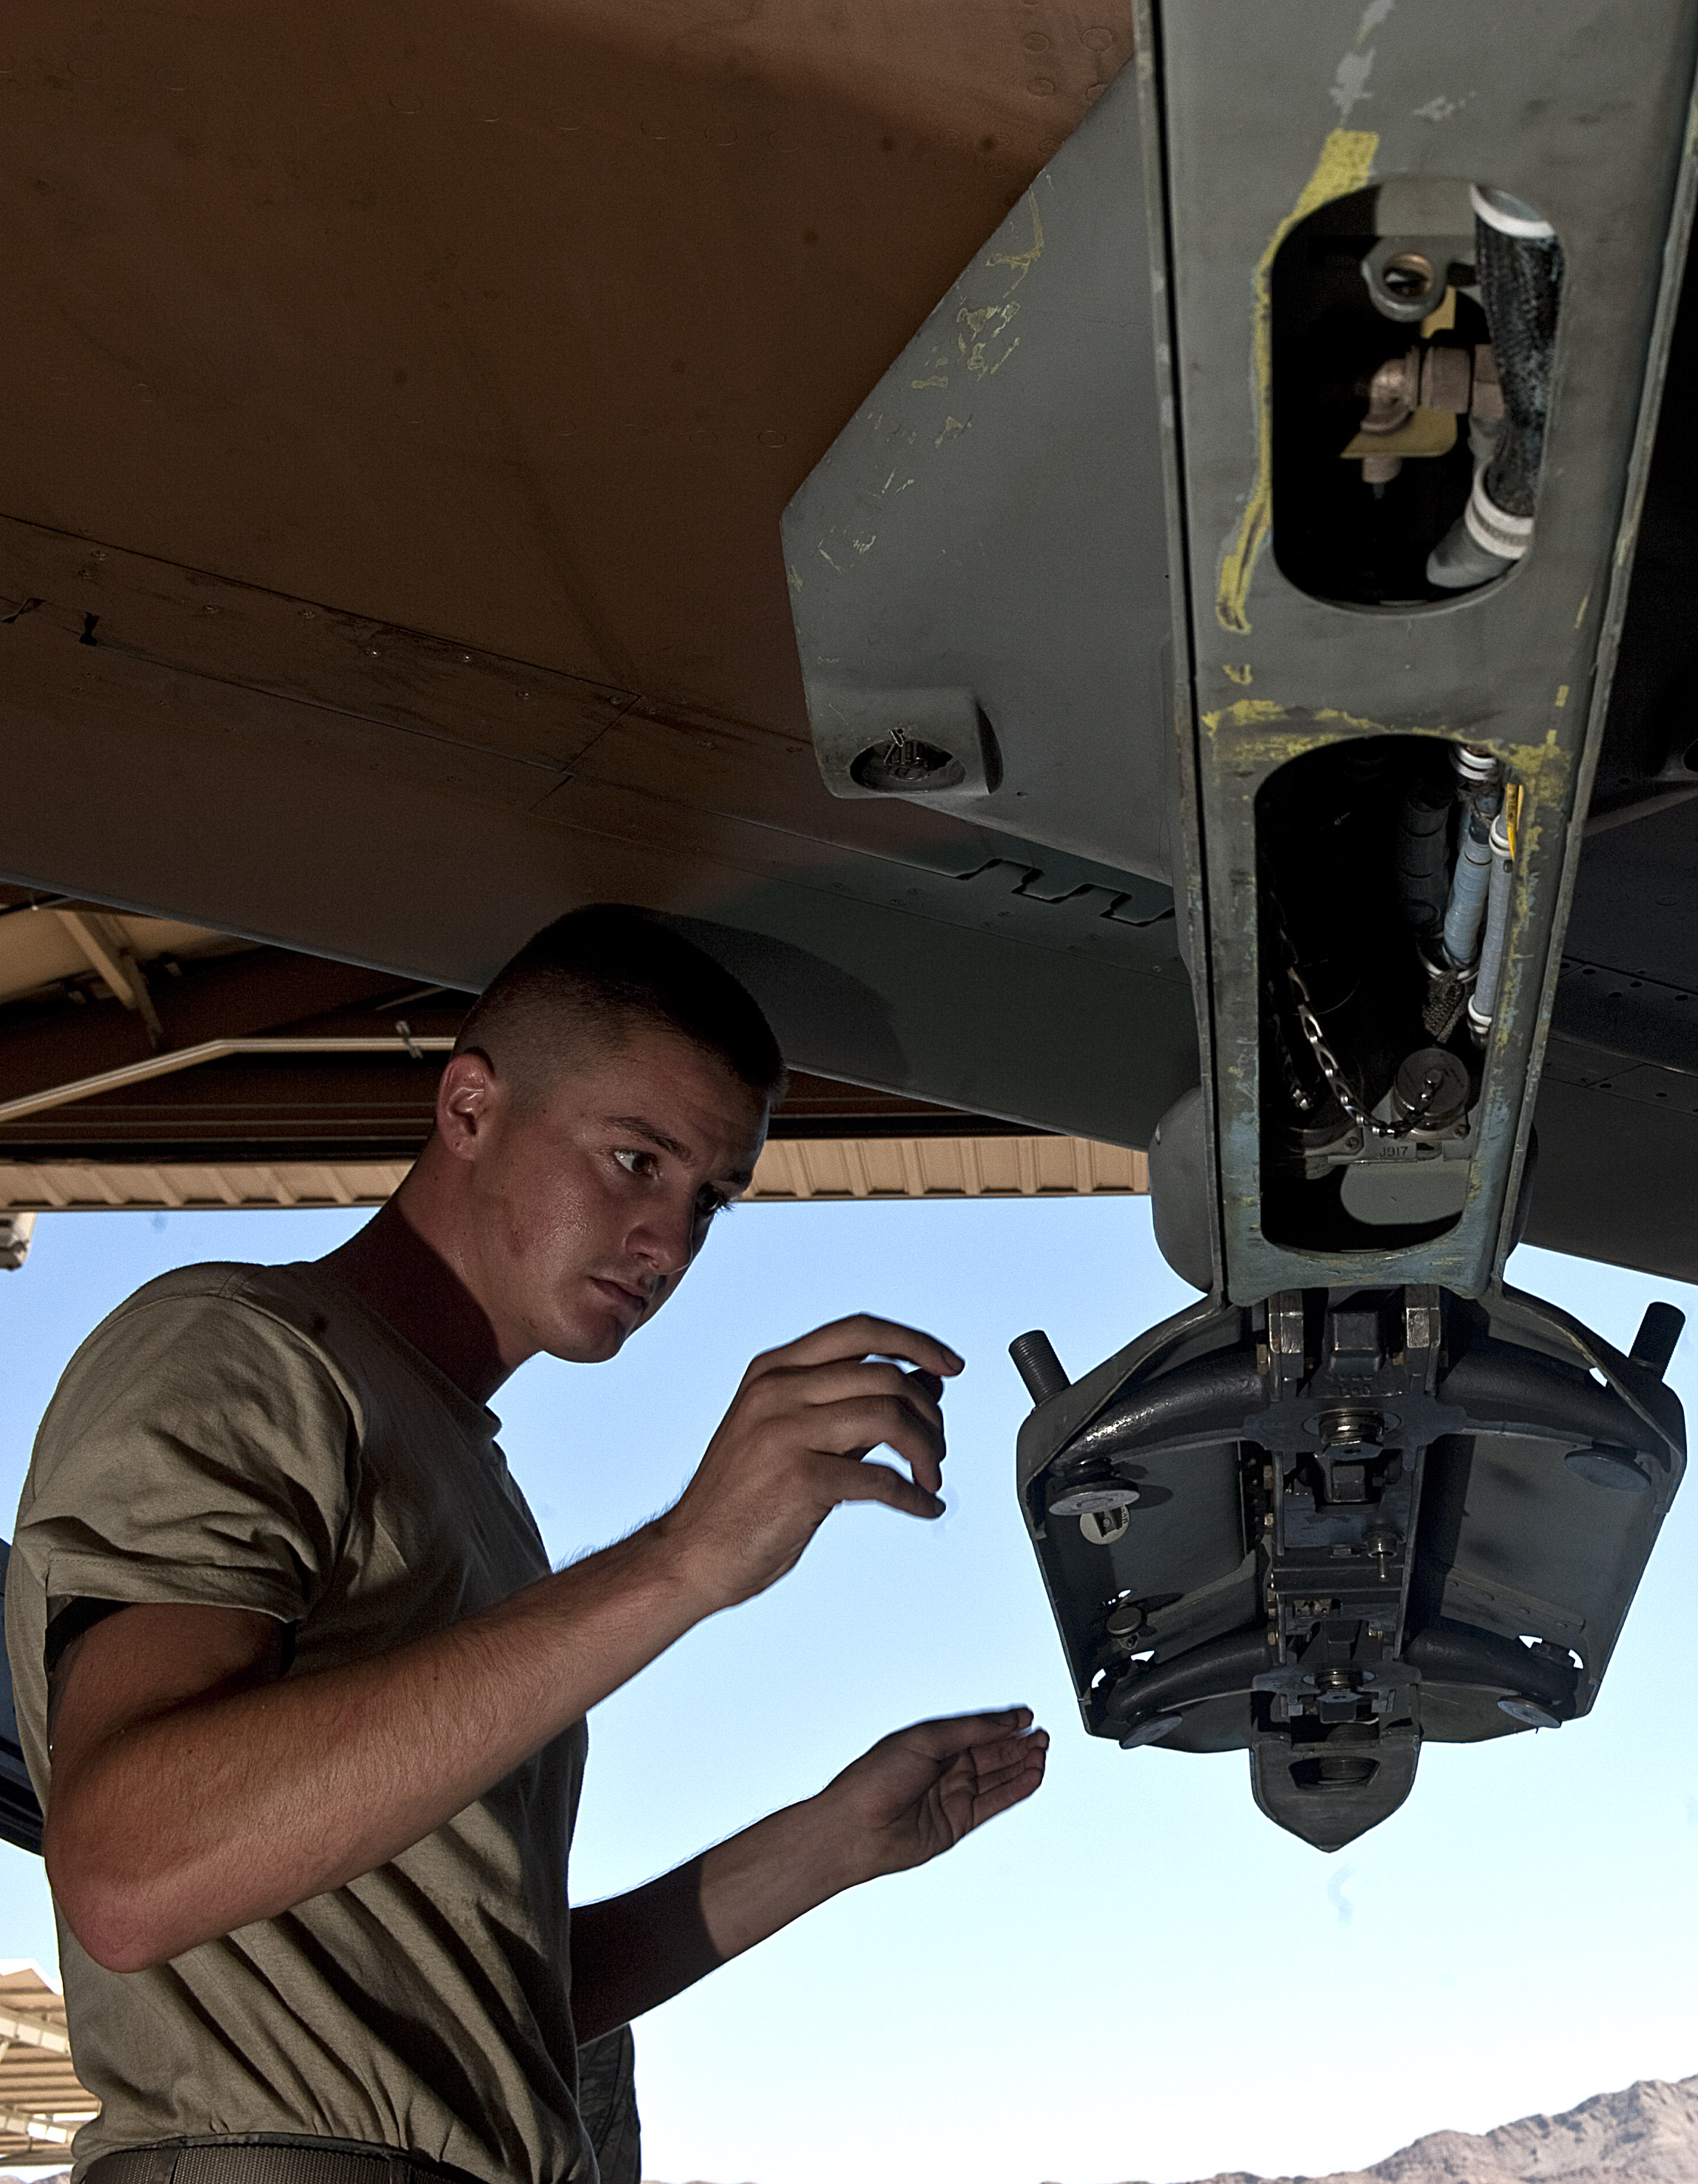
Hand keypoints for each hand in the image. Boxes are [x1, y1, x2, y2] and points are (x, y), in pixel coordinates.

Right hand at [654, 1315, 962, 1613]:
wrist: (692, 1554)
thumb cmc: (747, 1496)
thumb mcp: (792, 1432)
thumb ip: (851, 1404)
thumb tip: (925, 1380)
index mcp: (774, 1369)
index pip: (860, 1331)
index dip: (915, 1342)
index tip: (952, 1365)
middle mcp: (777, 1390)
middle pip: (885, 1375)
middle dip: (929, 1411)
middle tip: (938, 1448)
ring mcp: (785, 1432)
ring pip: (890, 1417)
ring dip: (927, 1450)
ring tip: (932, 1477)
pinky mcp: (799, 1479)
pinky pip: (882, 1478)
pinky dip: (914, 1495)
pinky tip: (925, 1507)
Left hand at [812, 1708, 1048, 1884]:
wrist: (855, 1829)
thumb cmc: (873, 1780)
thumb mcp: (924, 1739)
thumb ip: (969, 1731)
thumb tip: (1004, 1721)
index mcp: (932, 1742)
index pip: (977, 1728)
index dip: (1003, 1722)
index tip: (1027, 1715)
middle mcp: (944, 1768)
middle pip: (992, 1752)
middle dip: (1018, 1742)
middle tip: (1042, 1734)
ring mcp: (952, 1795)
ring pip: (997, 1777)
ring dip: (1021, 1764)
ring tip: (1043, 1752)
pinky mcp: (958, 1822)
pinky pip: (995, 1802)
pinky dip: (1016, 1789)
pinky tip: (1032, 1776)